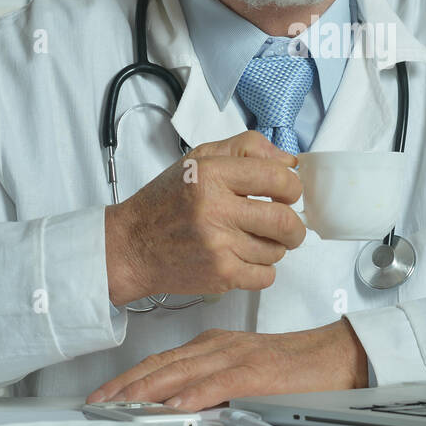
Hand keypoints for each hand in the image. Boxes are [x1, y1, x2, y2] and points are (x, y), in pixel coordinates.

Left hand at [84, 321, 369, 410]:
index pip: (162, 360)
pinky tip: (176, 405)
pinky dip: (195, 394)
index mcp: (216, 345)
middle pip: (163, 365)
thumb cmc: (297, 365)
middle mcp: (221, 347)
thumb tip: (180, 403)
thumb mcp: (244, 370)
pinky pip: (220, 384)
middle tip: (98, 401)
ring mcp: (238, 357)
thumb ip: (213, 381)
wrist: (337, 355)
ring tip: (122, 404)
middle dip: (126, 385)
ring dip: (149, 390)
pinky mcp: (258, 372)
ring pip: (183, 373)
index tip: (105, 393)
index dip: (130, 377)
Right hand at [104, 130, 306, 306]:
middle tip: (287, 224)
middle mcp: (214, 209)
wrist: (131, 246)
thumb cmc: (166, 201)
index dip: (292, 187)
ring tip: (254, 239)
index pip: (278, 178)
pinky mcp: (219, 275)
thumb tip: (290, 161)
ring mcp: (217, 246)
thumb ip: (247, 149)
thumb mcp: (200, 159)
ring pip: (277, 250)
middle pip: (285, 220)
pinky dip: (263, 269)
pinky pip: (266, 276)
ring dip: (275, 247)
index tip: (287, 193)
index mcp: (211, 174)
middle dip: (294, 225)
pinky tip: (245, 258)